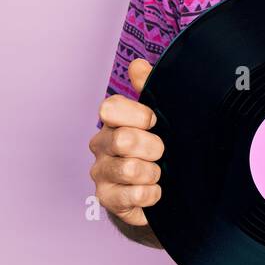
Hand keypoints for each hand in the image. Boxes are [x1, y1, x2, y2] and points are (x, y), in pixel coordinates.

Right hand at [89, 58, 163, 225]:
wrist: (164, 192)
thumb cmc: (157, 148)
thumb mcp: (160, 118)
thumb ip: (149, 89)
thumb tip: (137, 64)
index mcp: (112, 121)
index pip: (111, 108)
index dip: (139, 115)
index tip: (155, 122)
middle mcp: (100, 145)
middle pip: (123, 140)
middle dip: (152, 147)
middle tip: (161, 152)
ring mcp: (101, 173)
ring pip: (129, 169)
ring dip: (152, 173)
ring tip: (157, 174)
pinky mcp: (107, 199)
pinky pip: (134, 195)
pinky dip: (152, 194)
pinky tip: (154, 191)